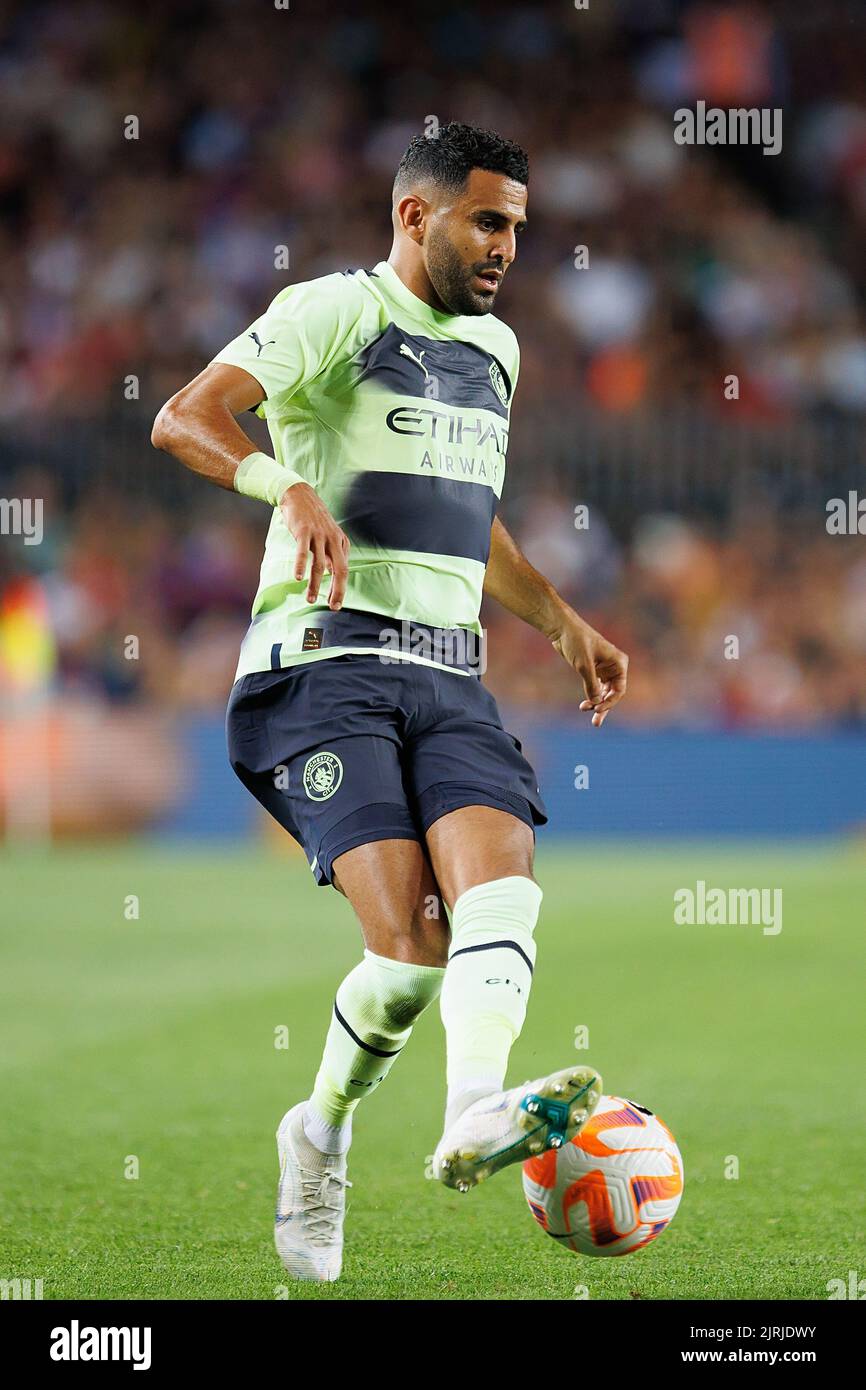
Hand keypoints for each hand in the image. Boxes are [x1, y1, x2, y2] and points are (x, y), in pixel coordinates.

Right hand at [279, 482, 349, 609]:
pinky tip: (297, 578)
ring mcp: (319, 535)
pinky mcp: (304, 531)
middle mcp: (333, 539)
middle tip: (332, 607)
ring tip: (311, 599)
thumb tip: (331, 573)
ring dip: (315, 584)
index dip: (340, 589)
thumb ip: (330, 554)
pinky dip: (300, 565)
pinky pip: (303, 552)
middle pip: (340, 569)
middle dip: (337, 590)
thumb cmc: (313, 519)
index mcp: (340, 543)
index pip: (343, 570)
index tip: (335, 604)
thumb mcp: (326, 537)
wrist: (300, 495)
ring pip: (319, 565)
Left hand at [551, 614, 627, 727]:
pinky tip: (584, 705)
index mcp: (619, 662)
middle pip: (613, 693)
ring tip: (585, 711)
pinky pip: (595, 689)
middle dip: (604, 707)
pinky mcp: (593, 671)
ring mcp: (604, 670)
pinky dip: (591, 697)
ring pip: (604, 693)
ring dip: (596, 703)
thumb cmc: (576, 641)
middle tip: (596, 723)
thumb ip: (591, 684)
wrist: (562, 629)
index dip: (610, 701)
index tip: (597, 708)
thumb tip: (597, 702)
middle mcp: (614, 667)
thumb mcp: (584, 665)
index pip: (619, 689)